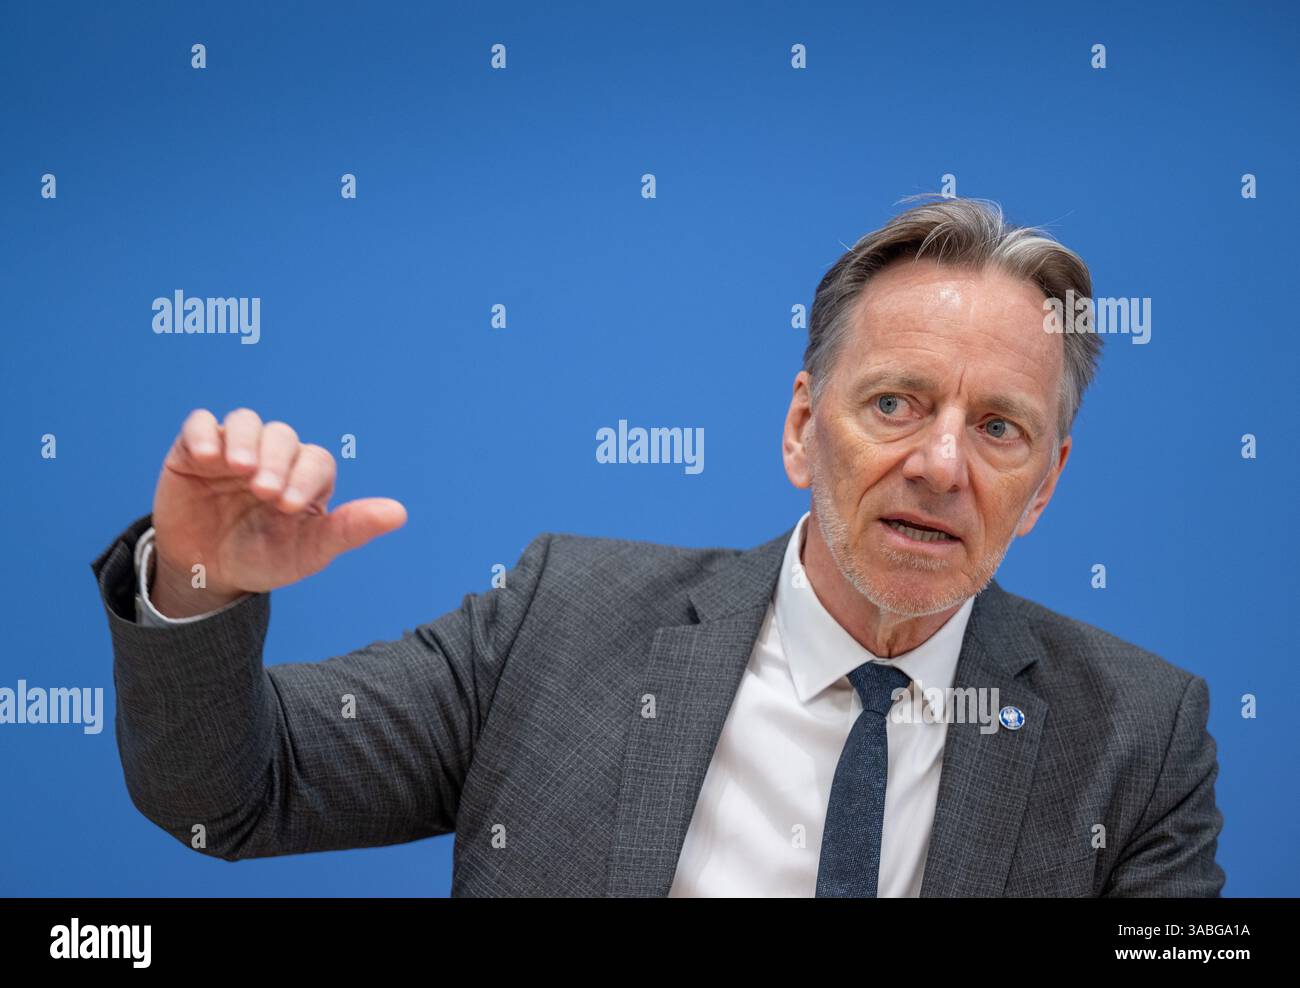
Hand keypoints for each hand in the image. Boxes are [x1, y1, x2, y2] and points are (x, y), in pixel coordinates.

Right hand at [148, 407, 406, 616]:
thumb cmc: (265, 559)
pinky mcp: (195, 452)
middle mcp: (273, 457)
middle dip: (276, 461)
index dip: (306, 477)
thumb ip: (350, 529)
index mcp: (306, 477)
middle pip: (283, 437)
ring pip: (246, 421)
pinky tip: (206, 457)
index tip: (288, 507)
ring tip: (240, 468)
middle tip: (264, 492)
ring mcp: (235, 450)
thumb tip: (399, 513)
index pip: (316, 460)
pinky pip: (200, 425)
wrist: (208, 575)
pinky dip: (203, 433)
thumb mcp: (308, 551)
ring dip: (245, 440)